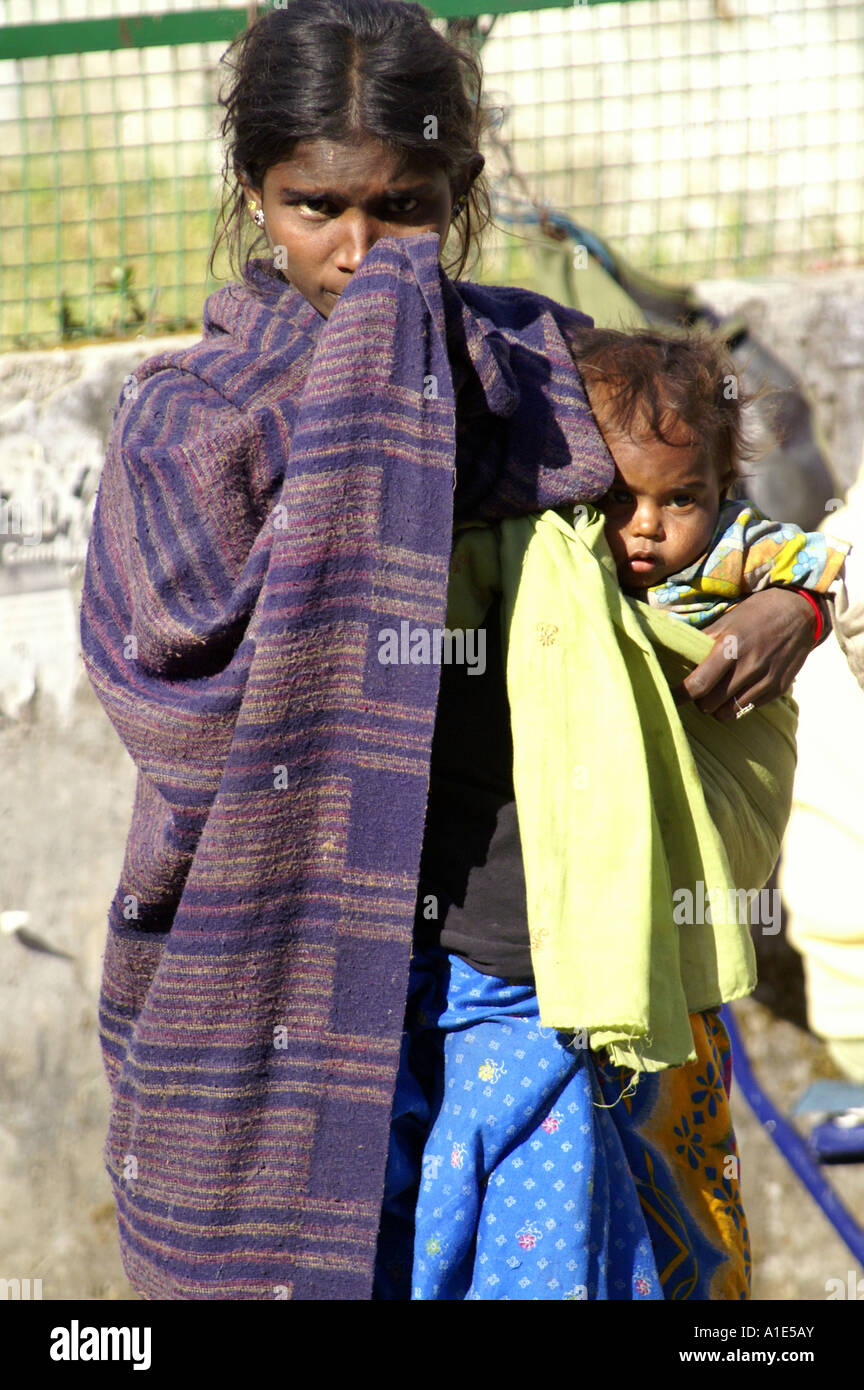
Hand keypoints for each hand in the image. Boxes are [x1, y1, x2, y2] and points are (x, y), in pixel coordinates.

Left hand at [669, 587, 818, 720]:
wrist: (799, 612)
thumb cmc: (756, 614)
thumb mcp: (726, 620)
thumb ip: (702, 639)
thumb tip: (673, 649)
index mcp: (731, 646)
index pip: (699, 683)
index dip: (680, 694)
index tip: (669, 697)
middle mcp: (749, 666)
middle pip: (710, 703)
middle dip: (699, 700)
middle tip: (698, 690)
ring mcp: (766, 680)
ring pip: (728, 711)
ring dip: (717, 706)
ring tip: (716, 694)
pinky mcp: (778, 689)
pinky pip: (748, 709)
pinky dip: (737, 704)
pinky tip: (737, 690)